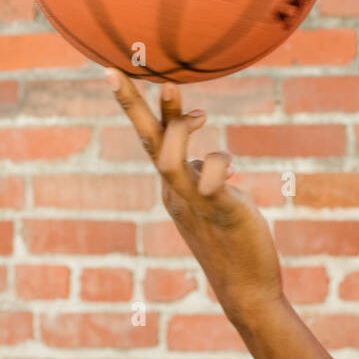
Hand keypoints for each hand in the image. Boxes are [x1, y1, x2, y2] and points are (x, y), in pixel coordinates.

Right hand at [104, 67, 286, 321]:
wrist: (245, 288)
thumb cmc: (231, 237)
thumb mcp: (210, 197)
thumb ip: (201, 173)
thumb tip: (203, 156)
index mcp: (171, 184)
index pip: (150, 137)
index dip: (134, 105)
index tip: (116, 70)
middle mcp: (174, 190)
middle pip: (147, 141)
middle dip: (130, 104)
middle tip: (113, 71)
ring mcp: (193, 202)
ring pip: (169, 160)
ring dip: (179, 130)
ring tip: (202, 114)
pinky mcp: (219, 211)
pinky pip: (212, 179)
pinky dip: (219, 165)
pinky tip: (236, 173)